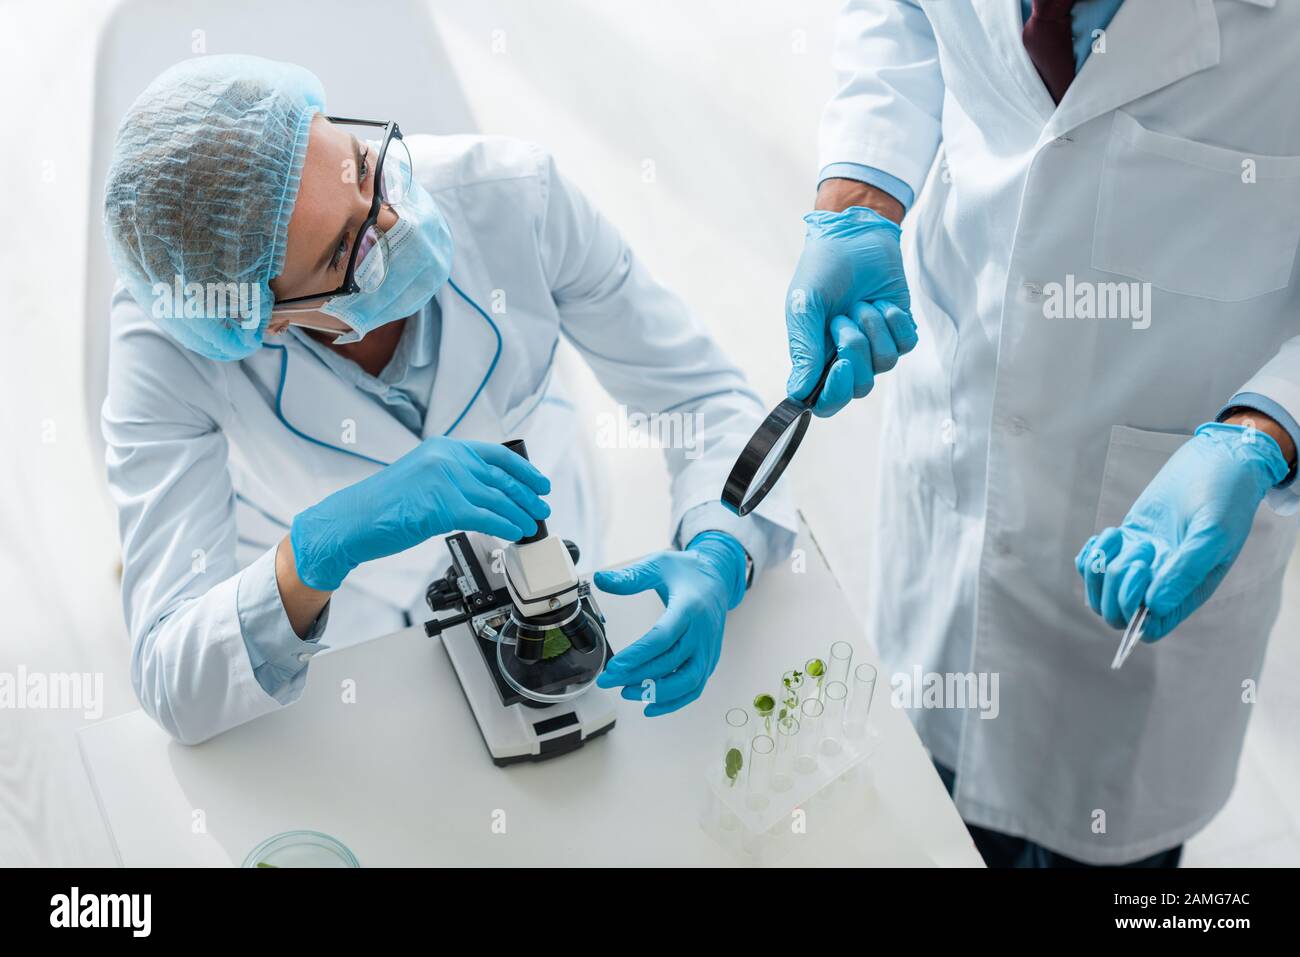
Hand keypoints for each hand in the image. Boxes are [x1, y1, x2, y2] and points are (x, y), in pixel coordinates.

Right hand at [291, 437, 550, 590]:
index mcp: (444, 448)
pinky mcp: (444, 507)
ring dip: (521, 514)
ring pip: (499, 499)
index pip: (496, 455)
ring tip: (532, 525)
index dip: (524, 470)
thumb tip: (490, 492)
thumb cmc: (385, 505)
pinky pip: (488, 517)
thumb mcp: (423, 477)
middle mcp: (448, 459)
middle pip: (502, 478)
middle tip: (542, 508)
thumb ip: (454, 477)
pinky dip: (507, 526)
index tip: (540, 482)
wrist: (353, 520)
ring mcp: (446, 481)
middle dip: (528, 496)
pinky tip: (515, 533)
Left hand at [594, 532, 746, 715]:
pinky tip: (650, 706)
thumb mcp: (658, 564)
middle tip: (608, 680)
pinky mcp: (709, 660)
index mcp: (689, 607)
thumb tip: (600, 580)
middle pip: (670, 662)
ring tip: (627, 692)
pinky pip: (695, 687)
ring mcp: (708, 649)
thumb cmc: (687, 573)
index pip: (663, 636)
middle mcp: (702, 632)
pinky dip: (674, 702)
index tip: (615, 666)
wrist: (717, 579)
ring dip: (657, 692)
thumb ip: (630, 576)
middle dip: (636, 675)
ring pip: (687, 681)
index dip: (638, 655)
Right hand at [785, 205, 915, 416]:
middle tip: (843, 319)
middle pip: (859, 387)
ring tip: (860, 304)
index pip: (826, 402)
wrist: (853, 236)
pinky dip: (893, 321)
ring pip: (884, 364)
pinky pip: (905, 344)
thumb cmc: (822, 270)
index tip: (841, 365)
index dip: (834, 394)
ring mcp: (874, 346)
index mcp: (816, 358)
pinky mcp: (898, 331)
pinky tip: (881, 302)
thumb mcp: (804, 308)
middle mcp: (845, 358)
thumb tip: (799, 393)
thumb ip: (804, 350)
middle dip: (855, 351)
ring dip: (872, 328)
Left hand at [1075, 422, 1288, 638]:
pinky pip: (1093, 565)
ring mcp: (1141, 565)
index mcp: (1187, 593)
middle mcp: (1161, 585)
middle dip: (1117, 584)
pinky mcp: (1125, 543)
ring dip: (1101, 567)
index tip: (1142, 572)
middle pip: (1116, 612)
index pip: (1148, 628)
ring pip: (1100, 591)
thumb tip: (1154, 607)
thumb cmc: (1224, 500)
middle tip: (1143, 547)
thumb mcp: (1212, 534)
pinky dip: (1092, 554)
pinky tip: (1111, 534)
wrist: (1217, 463)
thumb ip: (1185, 571)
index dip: (1134, 613)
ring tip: (1121, 535)